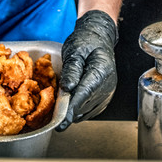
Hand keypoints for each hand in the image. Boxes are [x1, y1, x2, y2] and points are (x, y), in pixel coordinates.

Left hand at [55, 10, 117, 130]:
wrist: (99, 39)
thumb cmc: (86, 42)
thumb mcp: (75, 50)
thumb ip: (72, 69)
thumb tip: (67, 88)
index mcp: (101, 71)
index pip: (84, 94)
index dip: (71, 109)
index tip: (60, 122)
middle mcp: (108, 85)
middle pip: (84, 106)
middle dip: (68, 110)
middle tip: (52, 108)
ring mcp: (108, 93)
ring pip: (86, 112)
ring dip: (73, 111)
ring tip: (62, 101)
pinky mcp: (104, 98)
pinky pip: (90, 111)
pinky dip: (79, 110)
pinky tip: (71, 102)